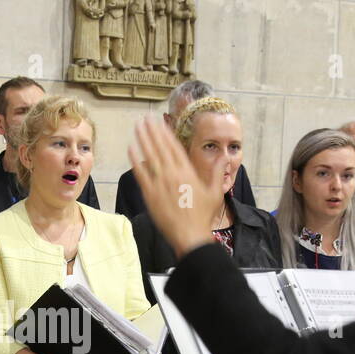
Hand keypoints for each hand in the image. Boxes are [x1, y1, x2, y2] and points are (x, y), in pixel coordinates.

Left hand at [129, 117, 222, 257]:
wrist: (190, 235)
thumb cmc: (203, 216)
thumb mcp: (215, 192)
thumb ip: (218, 172)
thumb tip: (224, 156)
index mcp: (188, 172)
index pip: (174, 147)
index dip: (166, 133)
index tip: (160, 122)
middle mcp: (173, 174)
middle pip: (160, 147)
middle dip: (152, 131)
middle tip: (145, 118)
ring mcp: (160, 184)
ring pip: (149, 156)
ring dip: (142, 140)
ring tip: (137, 127)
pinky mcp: (150, 195)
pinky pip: (141, 174)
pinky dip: (135, 161)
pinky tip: (130, 149)